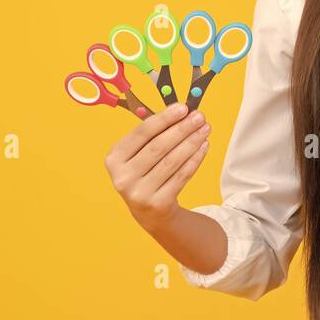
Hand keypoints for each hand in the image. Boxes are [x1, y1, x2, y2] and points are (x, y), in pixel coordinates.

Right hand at [103, 101, 211, 232]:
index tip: (183, 107)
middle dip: (182, 129)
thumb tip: (181, 110)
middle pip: (158, 147)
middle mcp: (123, 176)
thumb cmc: (146, 172)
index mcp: (114, 158)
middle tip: (199, 116)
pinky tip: (204, 146)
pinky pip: (181, 176)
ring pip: (171, 161)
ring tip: (205, 129)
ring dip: (192, 142)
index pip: (141, 133)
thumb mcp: (140, 154)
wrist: (150, 212)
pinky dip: (195, 159)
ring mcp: (139, 192)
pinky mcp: (158, 203)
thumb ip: (155, 132)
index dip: (164, 118)